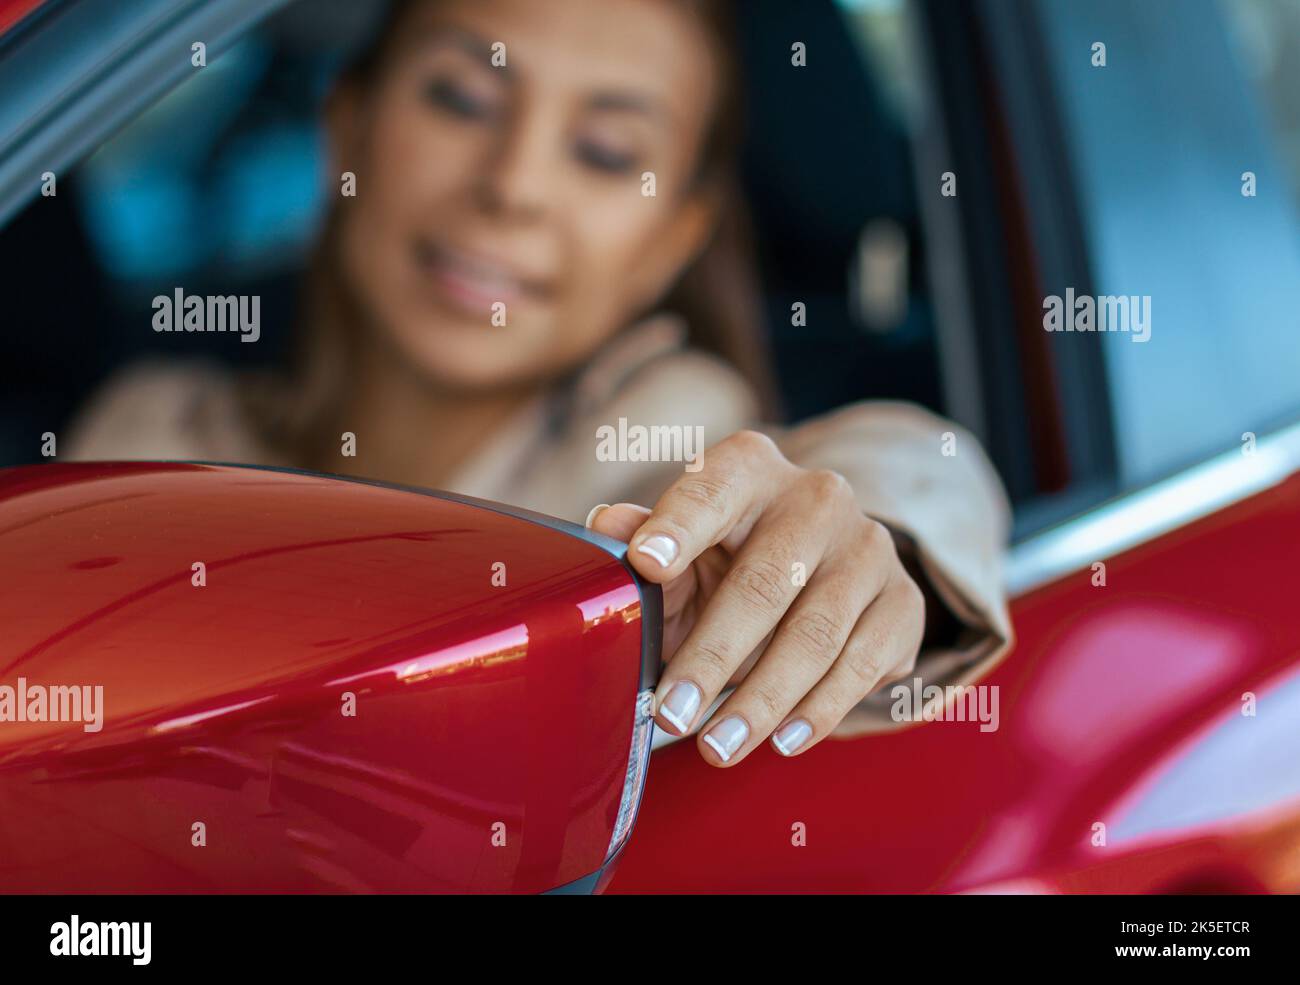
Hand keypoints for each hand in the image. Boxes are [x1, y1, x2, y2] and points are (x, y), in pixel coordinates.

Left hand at [586, 430, 924, 765]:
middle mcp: (818, 496)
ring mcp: (868, 547)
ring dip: (762, 700)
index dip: (677, 527)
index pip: (710, 492)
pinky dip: (819, 709)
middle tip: (672, 714)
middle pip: (764, 582)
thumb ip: (641, 537)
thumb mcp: (680, 549)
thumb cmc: (727, 560)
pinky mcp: (903, 600)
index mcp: (749, 468)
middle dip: (713, 657)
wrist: (819, 574)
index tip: (646, 565)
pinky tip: (782, 740)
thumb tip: (605, 525)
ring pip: (816, 633)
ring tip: (717, 746)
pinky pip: (862, 663)